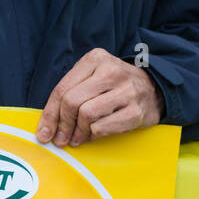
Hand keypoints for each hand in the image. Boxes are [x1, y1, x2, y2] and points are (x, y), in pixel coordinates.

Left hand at [35, 48, 163, 146]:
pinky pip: (103, 127)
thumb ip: (71, 92)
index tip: (43, 132)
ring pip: (86, 114)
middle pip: (72, 102)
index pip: (62, 88)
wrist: (155, 89)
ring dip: (77, 132)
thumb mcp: (94, 76)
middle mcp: (111, 71)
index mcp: (95, 59)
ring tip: (77, 139)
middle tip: (60, 139)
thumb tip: (47, 126)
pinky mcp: (136, 111)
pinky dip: (93, 135)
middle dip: (62, 125)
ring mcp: (126, 90)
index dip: (49, 114)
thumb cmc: (115, 86)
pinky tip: (92, 135)